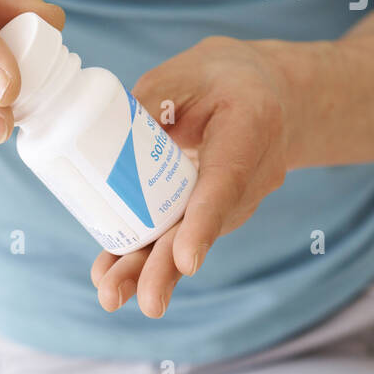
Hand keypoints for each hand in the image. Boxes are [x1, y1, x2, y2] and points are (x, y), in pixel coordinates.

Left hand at [91, 37, 293, 317]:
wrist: (266, 98)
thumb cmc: (223, 80)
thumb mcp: (189, 71)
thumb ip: (151, 101)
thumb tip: (107, 142)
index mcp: (250, 130)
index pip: (225, 183)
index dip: (203, 223)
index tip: (185, 260)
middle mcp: (245, 179)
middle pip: (202, 229)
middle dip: (168, 268)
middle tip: (146, 302)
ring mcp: (226, 205)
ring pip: (183, 241)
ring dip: (147, 272)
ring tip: (110, 296)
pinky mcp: (203, 216)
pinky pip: (173, 239)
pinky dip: (143, 260)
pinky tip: (112, 281)